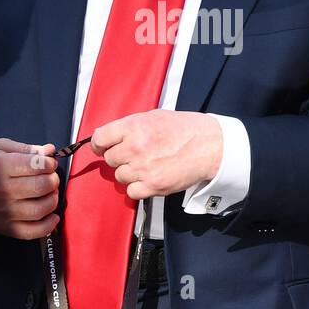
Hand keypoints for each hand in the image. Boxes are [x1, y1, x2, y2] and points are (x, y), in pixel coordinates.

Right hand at [0, 139, 58, 239]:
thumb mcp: (0, 148)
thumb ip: (26, 149)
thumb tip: (50, 151)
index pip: (37, 165)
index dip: (49, 163)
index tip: (49, 163)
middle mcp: (1, 190)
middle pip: (41, 187)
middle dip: (53, 180)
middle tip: (50, 177)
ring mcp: (2, 211)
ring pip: (39, 209)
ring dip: (52, 200)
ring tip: (50, 193)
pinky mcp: (3, 227)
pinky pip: (30, 232)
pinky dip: (47, 226)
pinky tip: (52, 216)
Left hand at [91, 111, 221, 200]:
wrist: (209, 145)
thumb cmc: (184, 129)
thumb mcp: (153, 117)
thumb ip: (130, 127)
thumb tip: (111, 137)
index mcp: (132, 127)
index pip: (99, 139)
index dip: (99, 144)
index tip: (102, 147)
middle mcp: (134, 148)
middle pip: (109, 159)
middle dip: (120, 158)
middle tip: (136, 154)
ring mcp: (142, 168)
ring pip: (120, 176)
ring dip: (130, 173)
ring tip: (147, 165)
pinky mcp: (152, 186)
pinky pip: (131, 192)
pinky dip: (139, 188)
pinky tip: (150, 178)